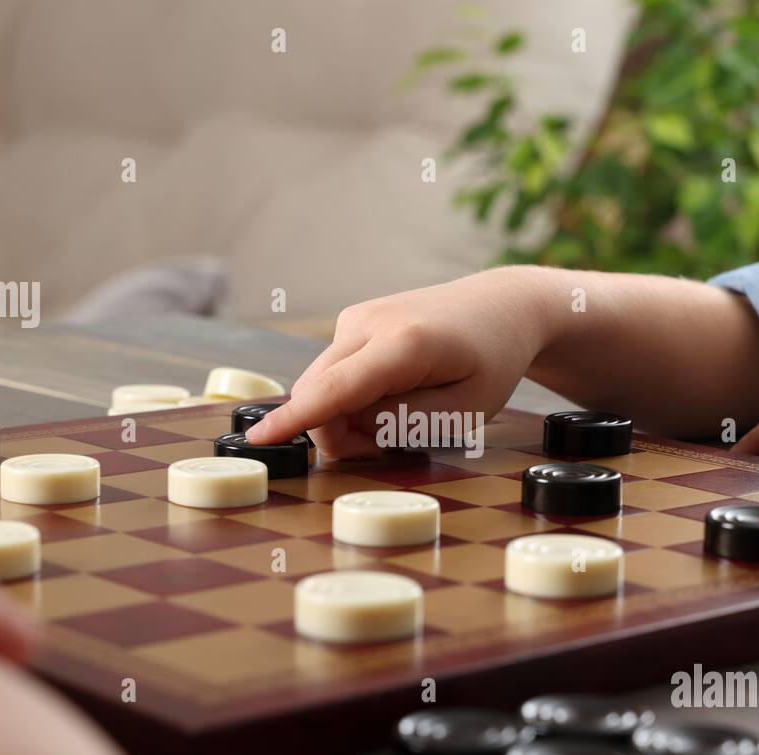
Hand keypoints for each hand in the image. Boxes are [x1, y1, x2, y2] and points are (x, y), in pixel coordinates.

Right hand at [246, 267, 551, 456]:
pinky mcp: (351, 322)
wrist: (500, 307)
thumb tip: (348, 424)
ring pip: (323, 386)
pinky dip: (352, 396)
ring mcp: (355, 317)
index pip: (335, 390)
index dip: (295, 420)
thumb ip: (405, 424)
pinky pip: (334, 374)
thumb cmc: (491, 362)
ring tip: (402, 414)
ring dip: (348, 416)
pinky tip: (392, 392)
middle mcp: (369, 322)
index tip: (258, 439)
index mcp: (404, 344)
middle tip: (394, 444)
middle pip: (320, 394)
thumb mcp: (466, 412)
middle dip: (342, 433)